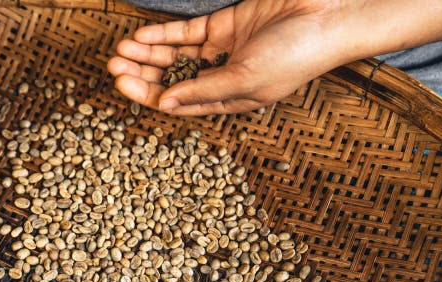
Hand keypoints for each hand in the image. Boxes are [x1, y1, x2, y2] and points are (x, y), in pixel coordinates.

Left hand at [108, 0, 441, 115]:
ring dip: (147, 53)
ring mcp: (222, 51)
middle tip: (112, 66)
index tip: (121, 84)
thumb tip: (166, 105)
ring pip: (174, 55)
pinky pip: (188, 33)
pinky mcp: (227, 25)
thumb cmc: (296, 56)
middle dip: (140, 74)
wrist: (328, 16)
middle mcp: (220, 78)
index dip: (147, 95)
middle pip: (170, 79)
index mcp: (227, 101)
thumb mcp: (245, 79)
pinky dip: (165, 33)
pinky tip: (142, 35)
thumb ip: (204, 91)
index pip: (177, 103)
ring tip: (119, 50)